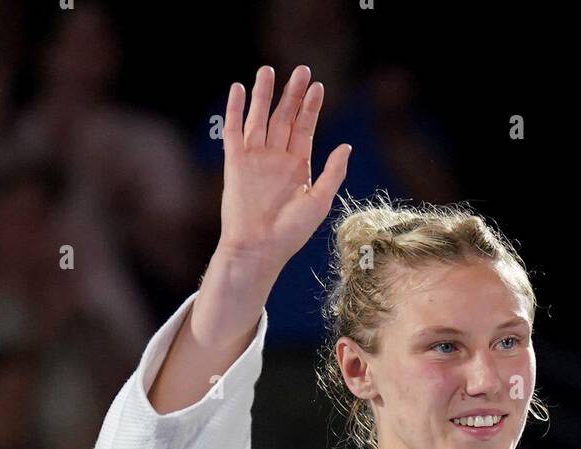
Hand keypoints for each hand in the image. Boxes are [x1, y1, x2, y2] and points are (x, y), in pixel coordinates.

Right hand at [218, 65, 351, 274]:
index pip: (305, 129)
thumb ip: (333, 173)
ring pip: (259, 118)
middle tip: (301, 69)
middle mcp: (277, 158)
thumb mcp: (319, 202)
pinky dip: (235, 109)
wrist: (259, 248)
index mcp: (298, 166)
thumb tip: (346, 146)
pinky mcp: (235, 162)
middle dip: (292, 94)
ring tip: (268, 70)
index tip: (318, 86)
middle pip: (284, 118)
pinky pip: (234, 130)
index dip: (311, 107)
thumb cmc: (291, 232)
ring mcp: (255, 158)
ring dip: (263, 94)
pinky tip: (238, 89)